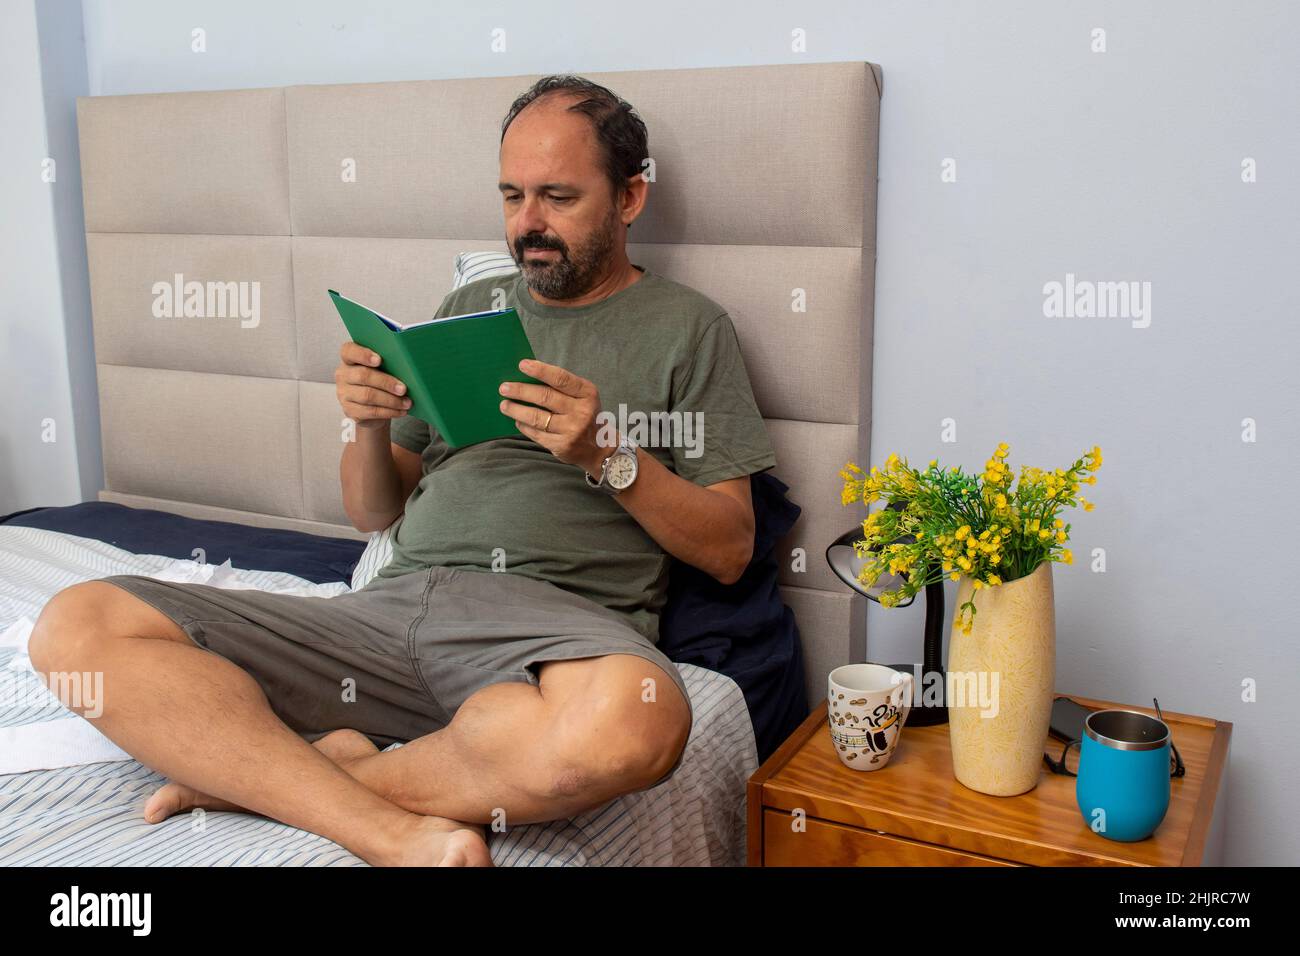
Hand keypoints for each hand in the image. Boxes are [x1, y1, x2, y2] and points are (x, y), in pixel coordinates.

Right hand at [335, 342, 412, 429]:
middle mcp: (343, 375)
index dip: (363, 355)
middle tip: (403, 389)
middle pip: (363, 376)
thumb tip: (407, 367)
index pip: (349, 351)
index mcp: (349, 359)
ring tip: (406, 402)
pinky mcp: (350, 411)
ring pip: (368, 396)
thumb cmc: (379, 383)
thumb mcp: (382, 369)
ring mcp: (344, 394)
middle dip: (386, 382)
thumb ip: (387, 363)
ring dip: (391, 400)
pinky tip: (401, 411)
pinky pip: (370, 411)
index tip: (379, 360)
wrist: (371, 409)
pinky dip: (389, 411)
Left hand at [498, 359, 605, 473]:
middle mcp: (581, 411)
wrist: (600, 447)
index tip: (522, 365)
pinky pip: (536, 433)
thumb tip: (527, 377)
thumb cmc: (585, 415)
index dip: (540, 370)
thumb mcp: (582, 397)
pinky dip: (524, 426)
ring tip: (504, 405)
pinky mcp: (562, 445)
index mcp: (587, 393)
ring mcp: (572, 430)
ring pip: (537, 417)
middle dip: (521, 391)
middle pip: (545, 397)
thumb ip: (561, 387)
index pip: (561, 378)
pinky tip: (517, 420)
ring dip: (516, 409)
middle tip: (504, 387)